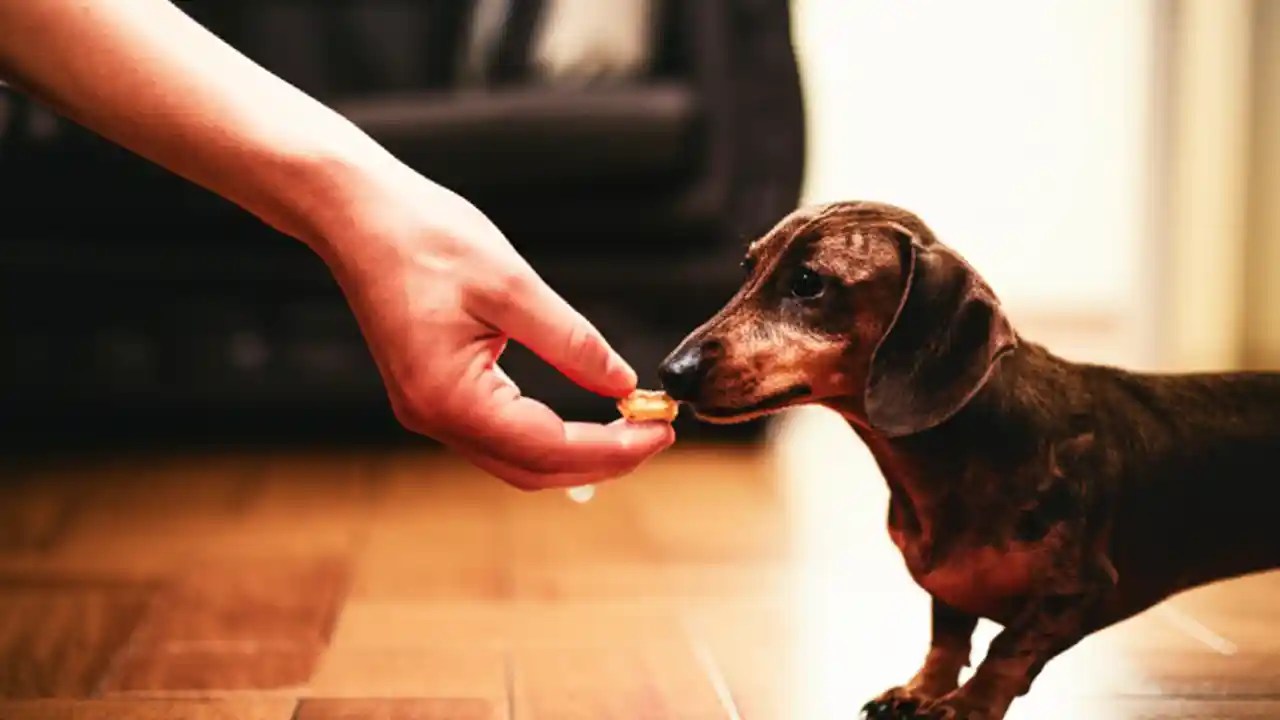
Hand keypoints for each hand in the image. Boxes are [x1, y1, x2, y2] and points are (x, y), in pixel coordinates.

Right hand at [315, 166, 674, 489]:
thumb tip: (623, 383)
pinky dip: (546, 434)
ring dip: (576, 452)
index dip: (614, 447)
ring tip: (630, 428)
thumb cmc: (426, 238)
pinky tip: (582, 416)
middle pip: (534, 469)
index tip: (663, 430)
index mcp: (450, 397)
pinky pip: (498, 435)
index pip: (550, 447)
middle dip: (602, 460)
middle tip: (656, 435)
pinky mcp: (431, 395)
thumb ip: (572, 341)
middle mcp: (434, 417)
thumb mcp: (512, 285)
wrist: (356, 214)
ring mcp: (428, 411)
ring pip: (516, 459)